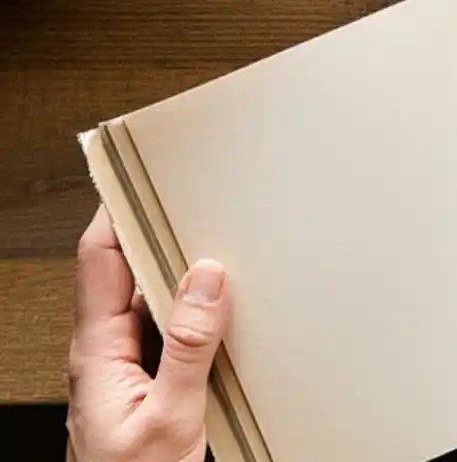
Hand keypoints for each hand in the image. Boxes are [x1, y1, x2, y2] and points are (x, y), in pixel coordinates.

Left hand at [67, 206, 228, 461]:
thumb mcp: (171, 417)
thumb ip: (188, 346)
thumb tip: (205, 278)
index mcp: (96, 354)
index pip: (98, 262)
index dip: (114, 213)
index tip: (135, 176)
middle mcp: (105, 355)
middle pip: (126, 274)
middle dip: (158, 234)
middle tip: (192, 201)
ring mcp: (125, 371)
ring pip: (150, 305)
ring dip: (181, 277)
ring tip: (218, 248)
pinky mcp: (147, 387)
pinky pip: (168, 336)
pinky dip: (194, 314)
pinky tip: (223, 310)